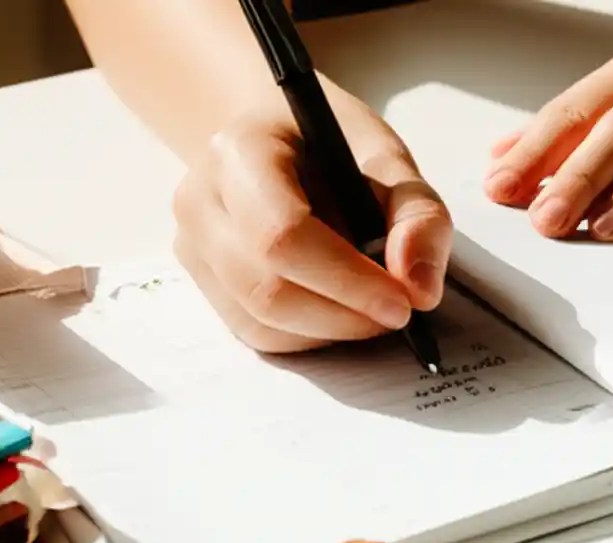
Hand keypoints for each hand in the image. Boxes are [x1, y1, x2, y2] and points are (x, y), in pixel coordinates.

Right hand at [171, 92, 451, 352]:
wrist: (271, 137)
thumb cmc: (328, 144)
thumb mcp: (386, 158)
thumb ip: (416, 216)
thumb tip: (420, 290)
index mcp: (239, 152)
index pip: (282, 235)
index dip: (345, 280)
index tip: (402, 302)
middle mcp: (200, 201)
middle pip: (266, 290)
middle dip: (343, 315)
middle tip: (398, 312)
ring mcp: (192, 246)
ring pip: (260, 321)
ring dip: (329, 330)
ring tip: (370, 307)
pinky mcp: (201, 282)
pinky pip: (254, 332)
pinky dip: (307, 335)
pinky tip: (337, 309)